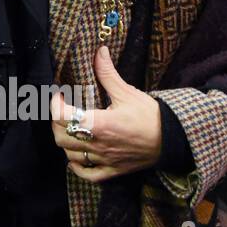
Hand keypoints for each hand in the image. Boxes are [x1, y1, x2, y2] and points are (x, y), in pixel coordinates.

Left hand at [50, 44, 162, 180]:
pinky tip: (76, 159)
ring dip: (66, 142)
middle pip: (61, 137)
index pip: (62, 116)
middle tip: (63, 110)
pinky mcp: (113, 170)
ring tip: (71, 130)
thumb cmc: (150, 115)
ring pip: (70, 156)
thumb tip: (99, 52)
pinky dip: (77, 168)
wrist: (172, 138)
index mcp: (99, 123)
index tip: (59, 95)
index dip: (55, 104)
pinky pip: (88, 174)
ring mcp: (104, 159)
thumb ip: (108, 74)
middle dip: (57, 122)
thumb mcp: (128, 92)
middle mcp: (98, 144)